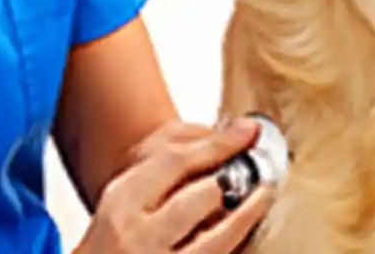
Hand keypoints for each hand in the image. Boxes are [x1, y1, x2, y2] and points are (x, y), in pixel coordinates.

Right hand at [73, 118, 274, 253]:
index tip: (247, 131)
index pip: (175, 160)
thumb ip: (161, 171)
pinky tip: (245, 232)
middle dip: (237, 177)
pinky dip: (235, 243)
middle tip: (260, 164)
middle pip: (201, 196)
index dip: (219, 143)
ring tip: (264, 194)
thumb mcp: (123, 198)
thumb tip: (221, 139)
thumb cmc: (111, 241)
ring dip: (247, 213)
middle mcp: (138, 235)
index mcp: (122, 200)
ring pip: (218, 236)